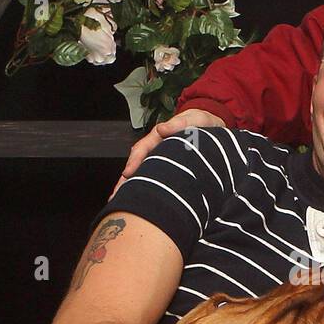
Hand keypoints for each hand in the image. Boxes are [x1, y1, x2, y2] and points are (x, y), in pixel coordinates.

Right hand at [110, 109, 226, 198]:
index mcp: (158, 137)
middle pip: (137, 166)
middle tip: (116, 197)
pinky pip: (154, 180)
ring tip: (121, 204)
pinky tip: (141, 203)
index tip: (127, 174)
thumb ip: (179, 123)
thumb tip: (162, 129)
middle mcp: (155, 149)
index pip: (141, 149)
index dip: (134, 161)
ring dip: (131, 189)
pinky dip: (146, 191)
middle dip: (125, 182)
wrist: (208, 126)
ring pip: (143, 175)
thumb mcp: (192, 119)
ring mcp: (160, 160)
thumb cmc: (198, 123)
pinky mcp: (167, 169)